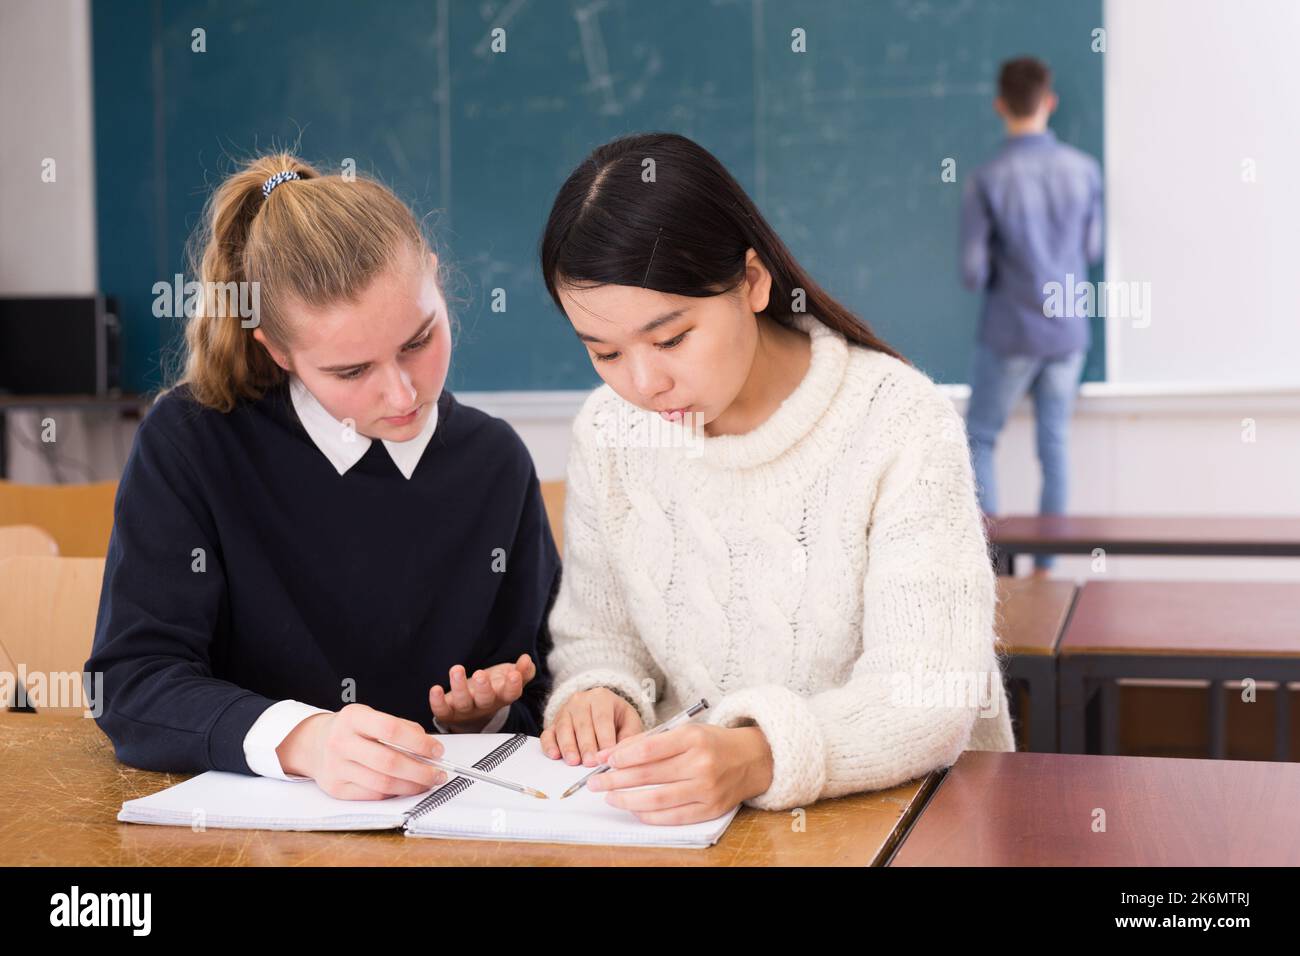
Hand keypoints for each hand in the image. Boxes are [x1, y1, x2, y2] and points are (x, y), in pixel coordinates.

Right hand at [275, 703, 447, 800]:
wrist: (314, 744)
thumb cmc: (353, 730)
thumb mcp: (372, 717)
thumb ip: (401, 728)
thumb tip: (430, 749)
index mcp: (353, 717)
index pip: (391, 730)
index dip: (419, 742)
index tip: (438, 751)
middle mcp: (341, 742)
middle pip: (388, 762)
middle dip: (421, 771)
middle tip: (439, 774)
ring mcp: (336, 767)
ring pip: (383, 783)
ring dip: (412, 786)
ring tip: (427, 783)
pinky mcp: (336, 788)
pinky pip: (373, 795)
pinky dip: (394, 793)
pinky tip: (405, 788)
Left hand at [428, 653, 535, 732]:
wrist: (473, 713)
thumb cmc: (494, 689)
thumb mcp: (510, 679)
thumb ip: (523, 671)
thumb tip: (527, 660)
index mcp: (501, 697)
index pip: (510, 693)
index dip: (513, 685)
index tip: (514, 675)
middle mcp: (484, 705)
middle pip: (485, 699)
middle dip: (483, 688)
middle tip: (480, 674)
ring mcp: (466, 709)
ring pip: (463, 702)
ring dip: (459, 686)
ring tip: (456, 669)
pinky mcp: (448, 711)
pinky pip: (442, 709)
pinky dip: (437, 701)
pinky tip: (436, 689)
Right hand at [541, 687, 644, 765]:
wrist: (601, 711)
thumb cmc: (617, 719)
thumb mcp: (629, 721)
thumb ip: (629, 736)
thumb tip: (623, 753)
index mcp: (601, 697)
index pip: (602, 718)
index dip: (604, 738)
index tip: (607, 755)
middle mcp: (580, 701)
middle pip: (582, 724)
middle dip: (587, 745)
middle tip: (590, 763)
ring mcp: (564, 711)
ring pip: (564, 728)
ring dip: (568, 746)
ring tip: (574, 762)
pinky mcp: (553, 724)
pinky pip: (548, 734)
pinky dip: (549, 745)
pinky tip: (555, 755)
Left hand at [586, 724, 774, 824]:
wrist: (752, 759)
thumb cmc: (712, 743)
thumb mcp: (684, 731)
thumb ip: (649, 742)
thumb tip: (611, 755)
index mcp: (693, 738)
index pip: (649, 749)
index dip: (622, 757)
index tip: (605, 761)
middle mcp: (700, 763)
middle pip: (648, 775)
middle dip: (615, 780)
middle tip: (594, 782)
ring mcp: (707, 788)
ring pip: (657, 799)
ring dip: (627, 799)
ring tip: (610, 797)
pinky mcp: (710, 809)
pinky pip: (673, 816)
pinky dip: (649, 815)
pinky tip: (634, 809)